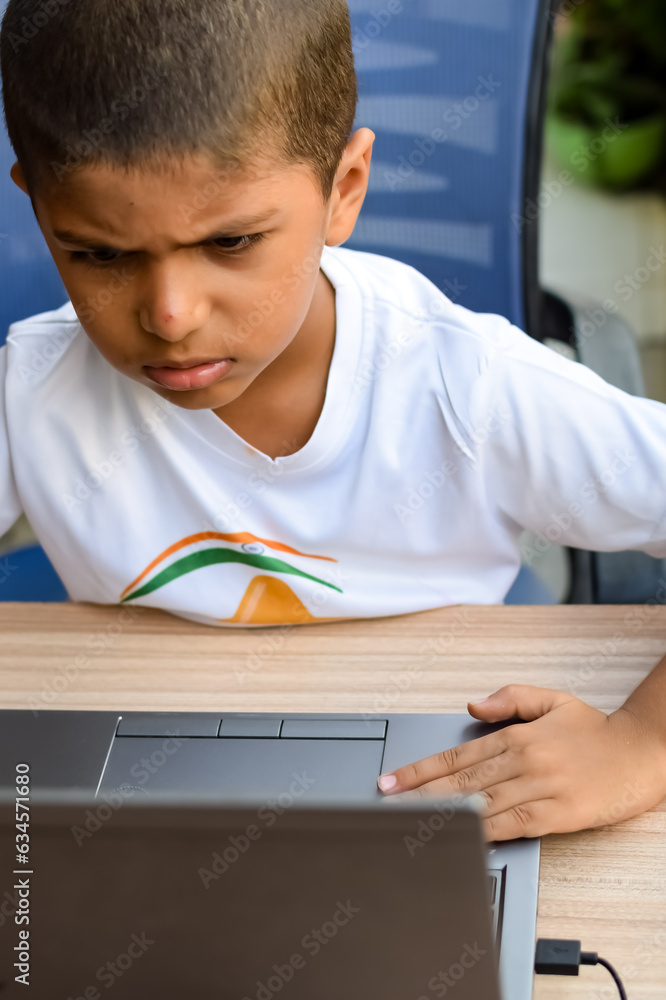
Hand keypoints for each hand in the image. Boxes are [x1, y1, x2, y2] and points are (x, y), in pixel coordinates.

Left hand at [377, 685, 665, 839]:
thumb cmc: (594, 731)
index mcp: (518, 735)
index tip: (391, 781)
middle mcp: (525, 760)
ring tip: (411, 823)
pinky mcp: (558, 814)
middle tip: (386, 805)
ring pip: (482, 804)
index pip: (457, 756)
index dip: (419, 770)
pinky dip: (486, 831)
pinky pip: (514, 824)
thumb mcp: (551, 700)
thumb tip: (473, 706)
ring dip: (443, 814)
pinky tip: (462, 837)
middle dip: (419, 795)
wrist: (641, 753)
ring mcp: (541, 788)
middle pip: (461, 782)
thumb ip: (510, 699)